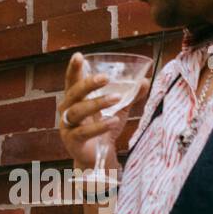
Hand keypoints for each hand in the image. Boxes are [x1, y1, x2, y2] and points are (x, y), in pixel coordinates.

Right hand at [58, 52, 147, 169]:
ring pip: (77, 111)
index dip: (73, 69)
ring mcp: (67, 127)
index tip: (79, 55)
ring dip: (97, 103)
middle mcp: (67, 111)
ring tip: (116, 98)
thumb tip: (145, 80)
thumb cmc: (103, 129)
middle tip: (105, 78)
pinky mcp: (72, 141)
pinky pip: (83, 132)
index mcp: (75, 99)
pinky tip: (113, 121)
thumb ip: (130, 95)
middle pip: (73, 94)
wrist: (97, 158)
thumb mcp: (118, 109)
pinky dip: (99, 126)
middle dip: (88, 84)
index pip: (72, 81)